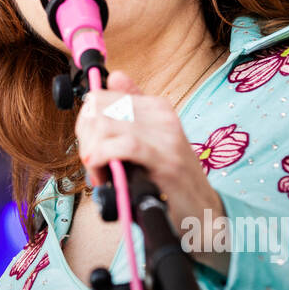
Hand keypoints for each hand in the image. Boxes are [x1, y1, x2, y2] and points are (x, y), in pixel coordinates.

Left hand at [75, 69, 230, 276]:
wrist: (204, 213)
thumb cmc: (169, 181)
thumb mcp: (149, 141)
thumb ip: (131, 111)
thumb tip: (113, 77)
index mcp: (156, 107)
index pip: (100, 97)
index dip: (84, 124)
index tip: (90, 148)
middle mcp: (162, 115)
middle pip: (97, 108)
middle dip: (84, 137)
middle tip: (93, 163)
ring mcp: (166, 136)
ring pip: (105, 124)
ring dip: (91, 151)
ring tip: (100, 173)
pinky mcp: (166, 160)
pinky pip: (123, 146)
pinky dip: (102, 158)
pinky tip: (102, 173)